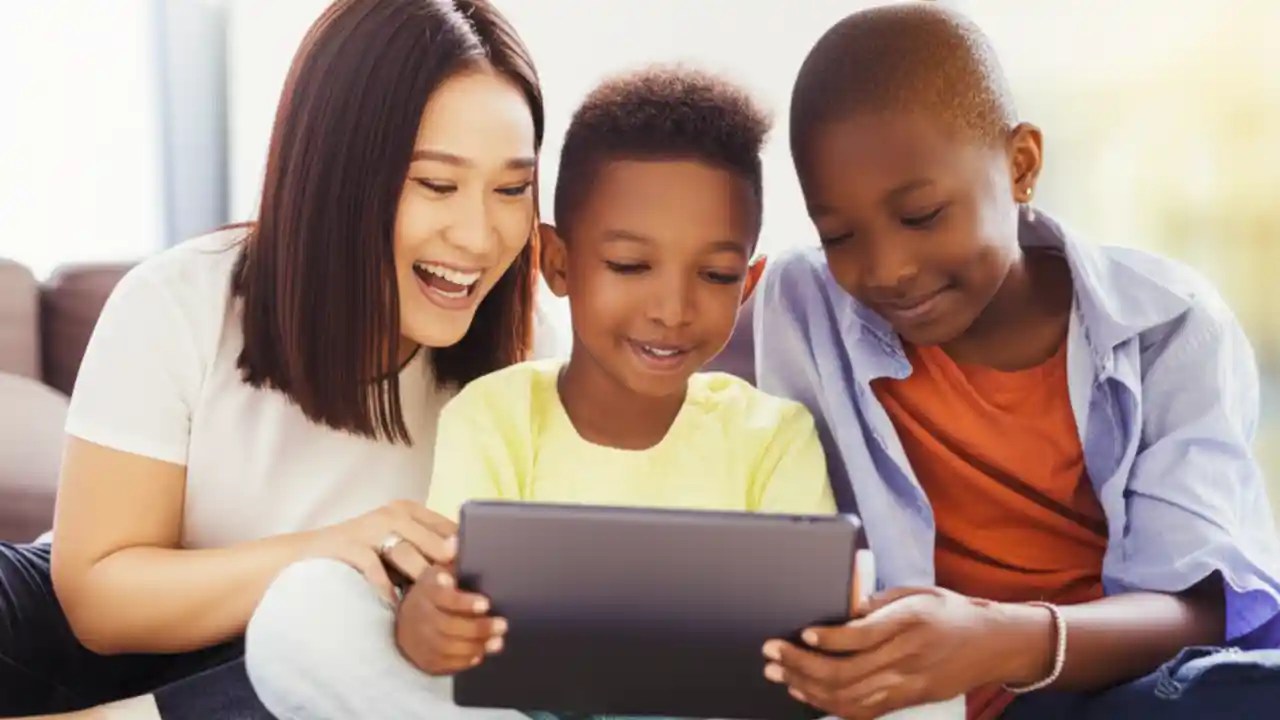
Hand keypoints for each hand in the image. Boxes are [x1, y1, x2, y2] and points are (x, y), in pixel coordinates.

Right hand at [302, 500, 456, 601]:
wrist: (306, 554)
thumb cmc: (362, 554)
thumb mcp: (398, 547)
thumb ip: (426, 551)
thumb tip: (465, 569)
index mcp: (410, 511)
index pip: (448, 528)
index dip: (464, 553)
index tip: (476, 574)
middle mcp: (392, 514)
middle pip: (432, 541)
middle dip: (446, 567)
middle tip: (459, 590)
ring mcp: (369, 528)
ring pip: (406, 552)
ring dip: (421, 576)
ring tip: (433, 596)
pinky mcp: (348, 545)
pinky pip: (373, 567)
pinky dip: (385, 587)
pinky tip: (394, 603)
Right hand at [395, 565, 507, 675]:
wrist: (407, 621)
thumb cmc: (434, 591)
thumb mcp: (439, 570)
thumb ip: (451, 558)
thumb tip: (455, 541)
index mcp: (426, 590)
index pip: (442, 597)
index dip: (464, 602)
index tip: (486, 603)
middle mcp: (420, 615)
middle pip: (447, 626)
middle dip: (478, 627)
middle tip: (502, 624)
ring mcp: (420, 639)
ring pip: (447, 646)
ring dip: (476, 645)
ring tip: (498, 641)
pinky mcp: (424, 658)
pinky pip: (445, 663)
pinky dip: (464, 660)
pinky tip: (480, 653)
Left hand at [763, 587, 1053, 718]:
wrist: (994, 643)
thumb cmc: (951, 611)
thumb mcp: (918, 592)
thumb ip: (879, 601)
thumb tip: (841, 607)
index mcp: (910, 622)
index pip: (862, 636)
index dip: (828, 639)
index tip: (801, 633)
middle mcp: (908, 657)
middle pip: (846, 672)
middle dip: (801, 664)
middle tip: (771, 653)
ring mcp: (908, 683)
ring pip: (849, 697)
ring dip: (807, 687)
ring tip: (779, 673)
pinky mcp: (909, 699)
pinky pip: (863, 711)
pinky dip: (829, 704)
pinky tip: (806, 692)